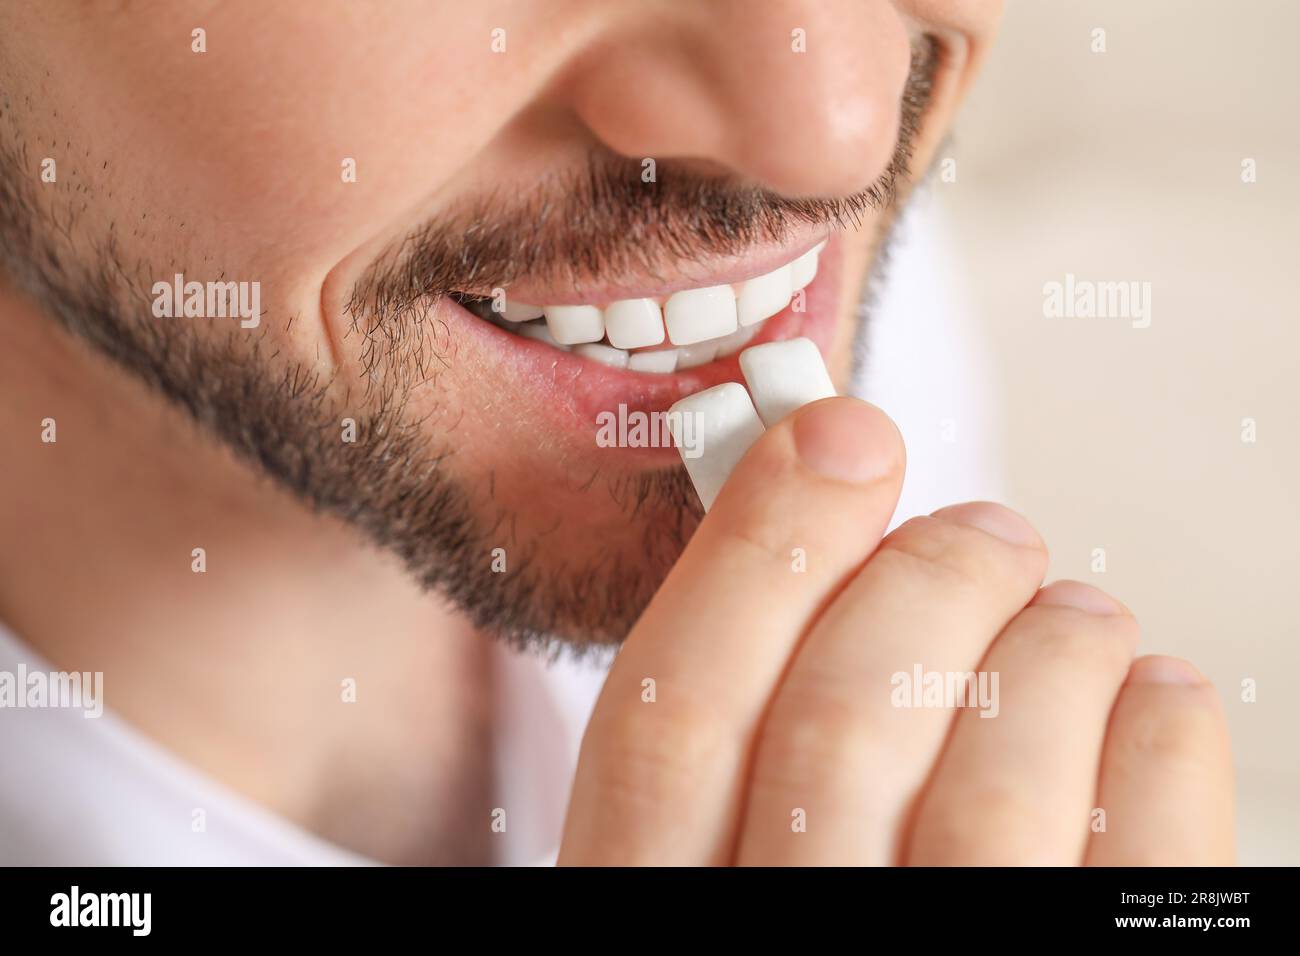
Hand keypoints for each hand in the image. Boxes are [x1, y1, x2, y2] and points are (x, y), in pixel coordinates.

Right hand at [559, 397, 1233, 864]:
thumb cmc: (786, 908)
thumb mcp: (707, 853)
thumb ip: (737, 718)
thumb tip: (811, 508)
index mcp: (654, 907)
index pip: (674, 708)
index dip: (758, 547)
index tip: (835, 436)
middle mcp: (784, 948)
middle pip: (845, 718)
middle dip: (926, 575)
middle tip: (979, 528)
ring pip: (1000, 777)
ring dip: (1056, 643)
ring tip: (1073, 614)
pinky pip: (1143, 865)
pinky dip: (1164, 744)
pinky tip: (1152, 701)